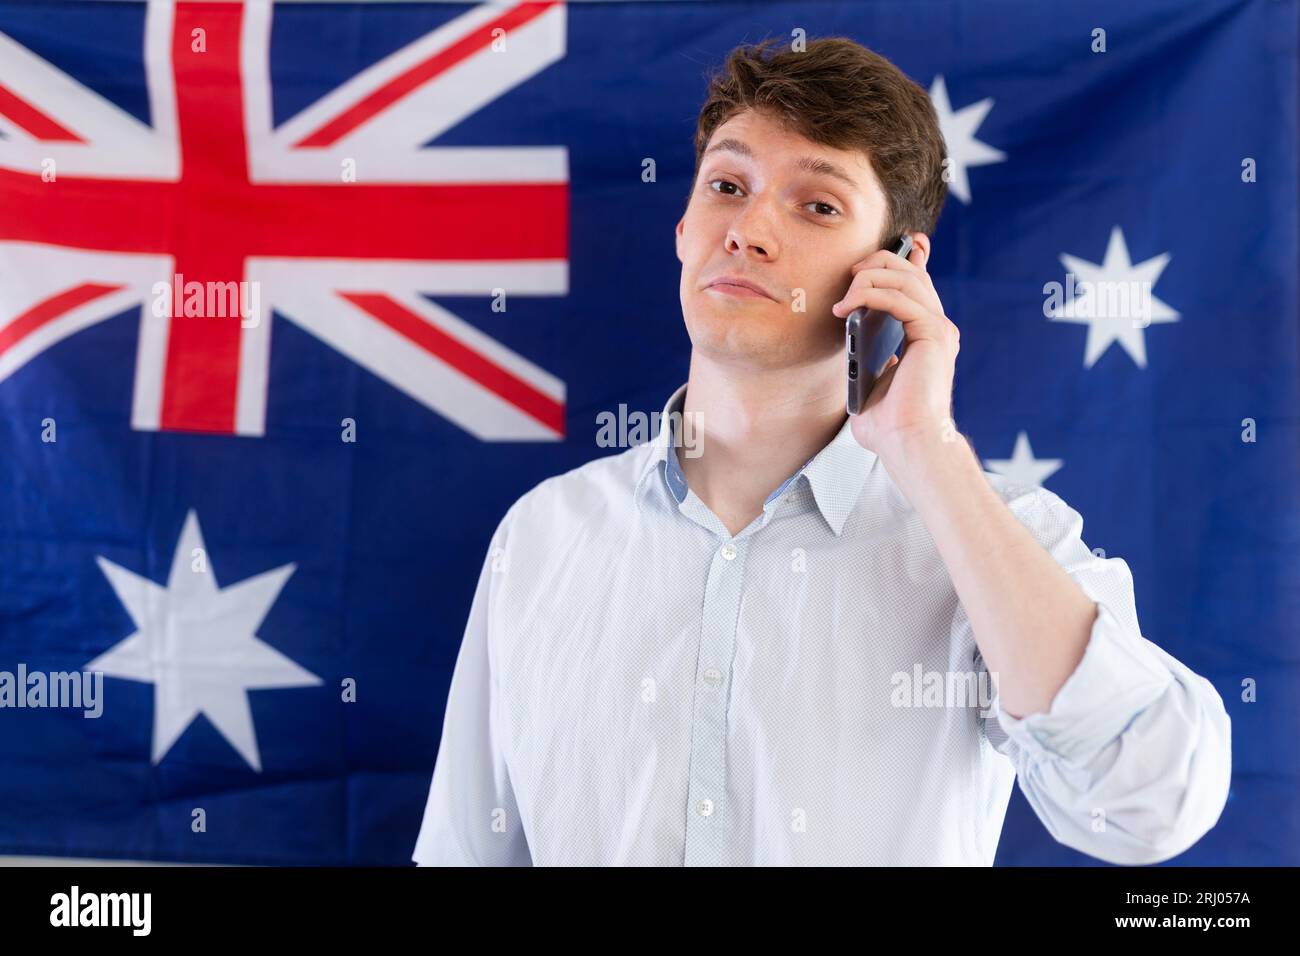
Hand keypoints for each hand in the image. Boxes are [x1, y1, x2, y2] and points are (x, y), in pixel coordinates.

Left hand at [830, 238, 959, 458]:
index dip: (899, 260)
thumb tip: (853, 350)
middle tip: (849, 276)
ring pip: (907, 280)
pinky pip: (902, 300)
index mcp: (924, 336)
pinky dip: (873, 296)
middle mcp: (937, 328)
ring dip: (870, 280)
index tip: (866, 258)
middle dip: (877, 265)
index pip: (915, 285)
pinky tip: (850, 308)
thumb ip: (867, 361)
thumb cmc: (888, 425)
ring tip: (843, 300)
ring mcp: (938, 330)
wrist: (907, 445)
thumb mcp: (870, 382)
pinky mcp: (934, 336)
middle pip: (911, 273)